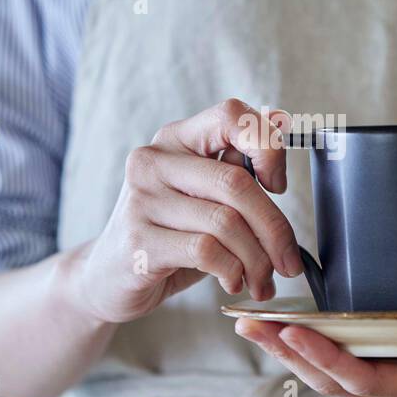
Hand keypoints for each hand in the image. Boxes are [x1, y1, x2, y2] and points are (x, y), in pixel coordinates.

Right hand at [74, 99, 302, 322]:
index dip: (267, 146)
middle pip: (236, 183)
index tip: (278, 185)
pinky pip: (207, 251)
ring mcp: (142, 200)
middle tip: (288, 261)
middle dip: (275, 228)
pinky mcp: (139, 242)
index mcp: (176, 139)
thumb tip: (281, 139)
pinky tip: (232, 281)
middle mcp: (154, 161)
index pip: (231, 115)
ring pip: (227, 223)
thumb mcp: (203, 197)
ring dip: (257, 260)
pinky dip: (233, 271)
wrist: (108, 277)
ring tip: (261, 280)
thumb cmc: (169, 234)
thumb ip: (236, 171)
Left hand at [234, 317, 396, 396]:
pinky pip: (342, 366)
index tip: (293, 331)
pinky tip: (284, 328)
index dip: (327, 357)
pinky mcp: (391, 373)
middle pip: (335, 379)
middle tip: (249, 323)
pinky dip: (309, 348)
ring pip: (331, 376)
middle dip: (290, 353)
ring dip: (290, 352)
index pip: (368, 379)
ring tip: (252, 324)